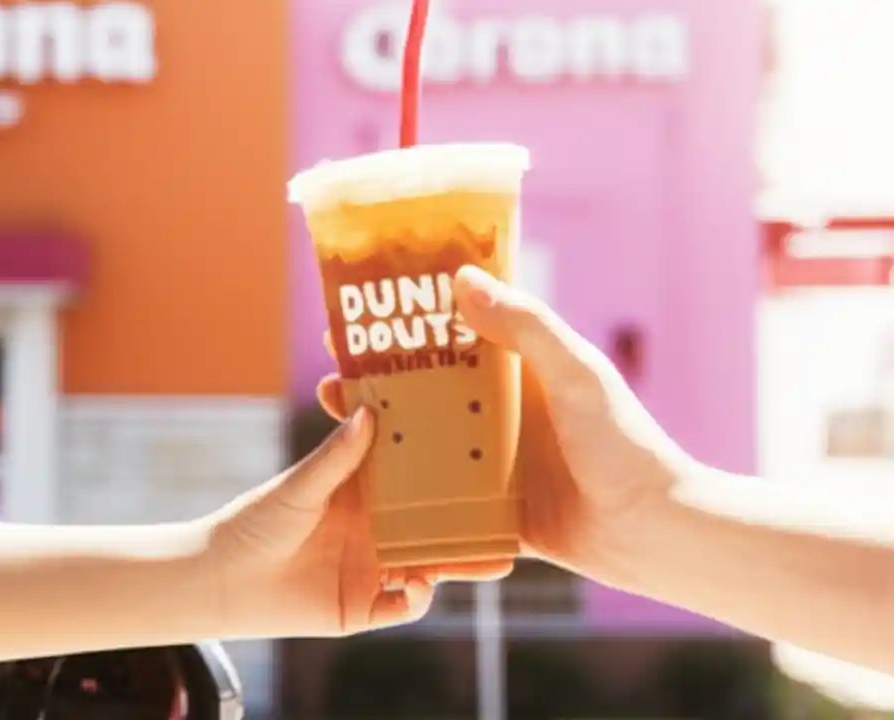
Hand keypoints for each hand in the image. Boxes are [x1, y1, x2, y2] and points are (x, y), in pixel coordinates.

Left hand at [201, 408, 511, 638]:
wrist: (222, 579)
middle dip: (471, 519)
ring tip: (494, 558)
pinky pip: (404, 606)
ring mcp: (376, 568)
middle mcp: (379, 528)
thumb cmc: (257, 521)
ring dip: (460, 563)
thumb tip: (370, 411)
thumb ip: (337, 457)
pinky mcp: (365, 606)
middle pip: (436, 522)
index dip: (448, 466)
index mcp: (367, 492)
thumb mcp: (300, 485)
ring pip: (431, 565)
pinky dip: (416, 600)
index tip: (482, 448)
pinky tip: (419, 588)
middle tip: (510, 511)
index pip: (418, 476)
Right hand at [316, 266, 696, 584]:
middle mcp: (503, 411)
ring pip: (424, 438)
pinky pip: (438, 493)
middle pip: (428, 384)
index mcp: (522, 371)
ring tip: (337, 413)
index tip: (369, 305)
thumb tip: (460, 279)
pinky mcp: (490, 508)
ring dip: (381, 426)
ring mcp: (494, 460)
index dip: (413, 317)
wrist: (652, 532)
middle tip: (334, 365)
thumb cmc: (624, 445)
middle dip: (380, 374)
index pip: (459, 330)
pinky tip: (362, 482)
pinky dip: (403, 486)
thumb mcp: (575, 374)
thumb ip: (524, 326)